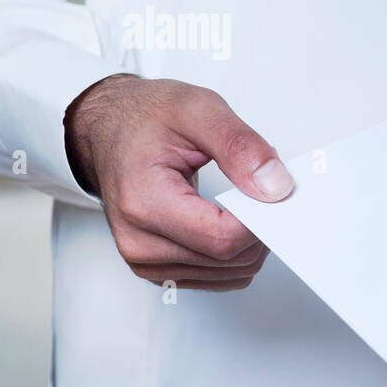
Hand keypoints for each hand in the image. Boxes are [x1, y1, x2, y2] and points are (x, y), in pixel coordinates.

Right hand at [64, 74, 292, 290]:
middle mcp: (139, 242)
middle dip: (261, 227)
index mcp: (143, 203)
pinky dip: (238, 253)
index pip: (223, 238)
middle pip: (230, 259)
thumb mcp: (199, 110)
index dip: (261, 218)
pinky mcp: (160, 270)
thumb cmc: (146, 120)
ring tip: (243, 201)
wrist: (110, 131)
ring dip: (252, 241)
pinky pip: (220, 277)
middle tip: (265, 189)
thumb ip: (241, 147)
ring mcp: (147, 261)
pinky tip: (232, 221)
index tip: (276, 191)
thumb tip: (276, 187)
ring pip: (231, 273)